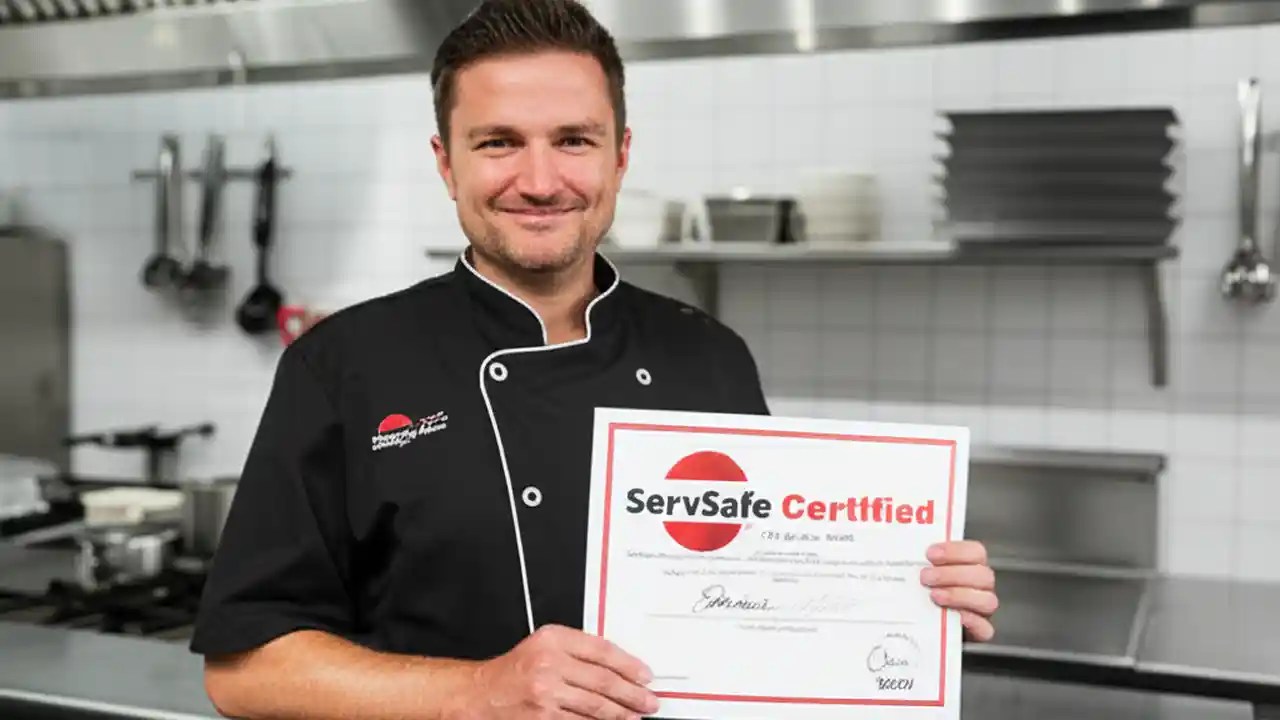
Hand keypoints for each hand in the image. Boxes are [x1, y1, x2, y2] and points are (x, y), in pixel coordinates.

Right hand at [445, 624, 658, 718]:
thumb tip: (617, 667)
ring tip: (636, 716)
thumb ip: (576, 650)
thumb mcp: (542, 646)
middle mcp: (550, 663)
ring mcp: (546, 693)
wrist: (480, 694)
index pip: (602, 650)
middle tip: (649, 700)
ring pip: (595, 706)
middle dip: (632, 693)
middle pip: (603, 680)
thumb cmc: (514, 671)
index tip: (644, 675)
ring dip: (621, 714)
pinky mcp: (543, 718)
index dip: (629, 665)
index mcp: (553, 640)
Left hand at [920, 540, 997, 641]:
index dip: (956, 550)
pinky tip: (954, 617)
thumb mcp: (913, 571)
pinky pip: (986, 629)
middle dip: (953, 574)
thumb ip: (913, 559)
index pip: (975, 551)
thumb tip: (889, 541)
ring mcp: (982, 610)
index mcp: (969, 566)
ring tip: (934, 596)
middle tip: (926, 577)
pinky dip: (972, 622)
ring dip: (960, 596)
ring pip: (988, 601)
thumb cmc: (915, 591)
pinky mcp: (979, 633)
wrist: (915, 627)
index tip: (930, 554)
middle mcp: (979, 586)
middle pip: (983, 575)